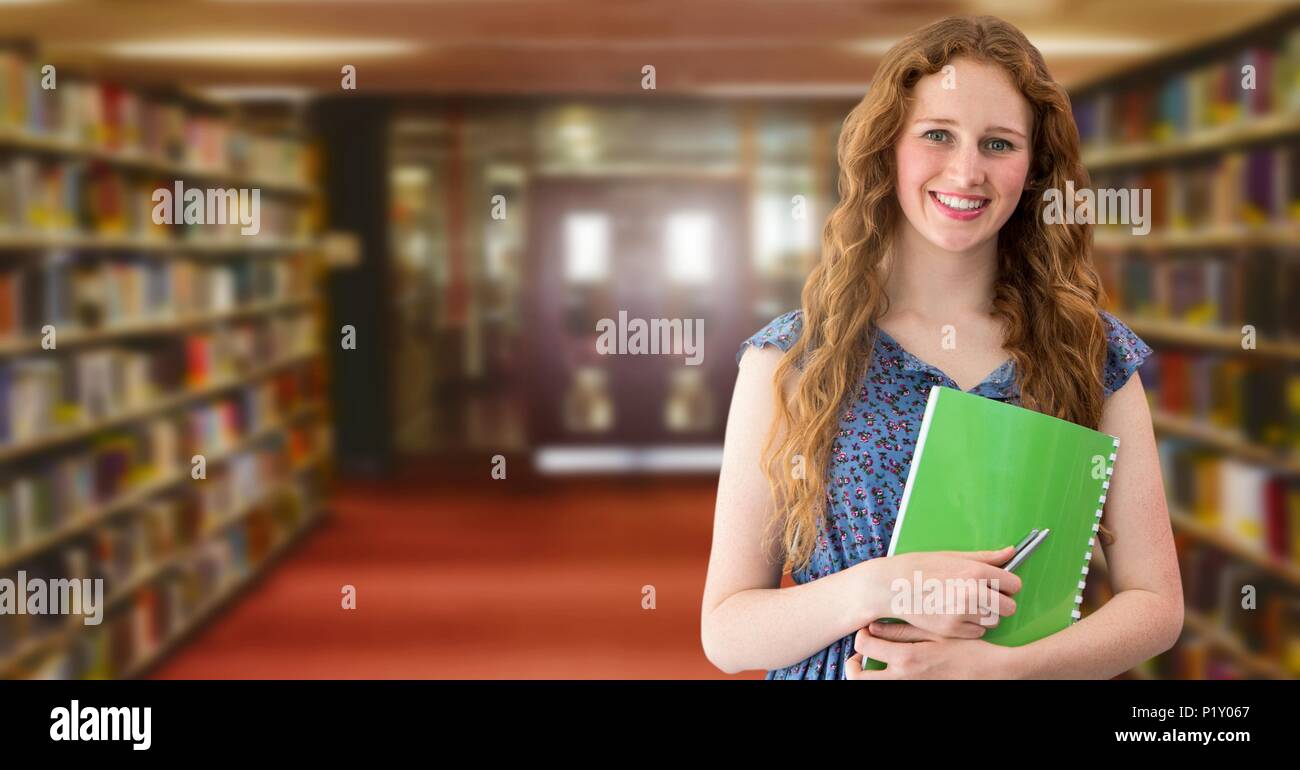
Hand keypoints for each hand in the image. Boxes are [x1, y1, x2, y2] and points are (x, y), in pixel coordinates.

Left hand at [845, 622, 1013, 678]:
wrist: (995, 674)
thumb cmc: (968, 651)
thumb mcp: (937, 633)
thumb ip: (903, 631)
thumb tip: (873, 628)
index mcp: (906, 658)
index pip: (864, 647)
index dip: (860, 638)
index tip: (866, 633)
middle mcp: (904, 678)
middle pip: (860, 678)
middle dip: (853, 666)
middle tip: (858, 657)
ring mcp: (912, 689)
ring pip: (875, 686)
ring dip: (870, 675)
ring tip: (875, 665)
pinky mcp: (920, 693)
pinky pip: (894, 688)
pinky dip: (888, 680)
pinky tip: (896, 670)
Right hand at [859, 546, 1021, 638]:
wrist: (891, 587)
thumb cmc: (919, 567)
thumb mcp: (952, 556)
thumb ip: (985, 557)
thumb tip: (1011, 552)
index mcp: (975, 571)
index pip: (1014, 584)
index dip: (1007, 585)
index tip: (998, 585)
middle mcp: (972, 593)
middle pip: (1009, 607)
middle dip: (1000, 602)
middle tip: (983, 597)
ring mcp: (962, 614)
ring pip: (994, 621)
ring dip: (985, 615)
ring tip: (966, 605)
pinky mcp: (952, 630)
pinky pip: (978, 633)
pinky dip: (971, 626)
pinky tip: (956, 614)